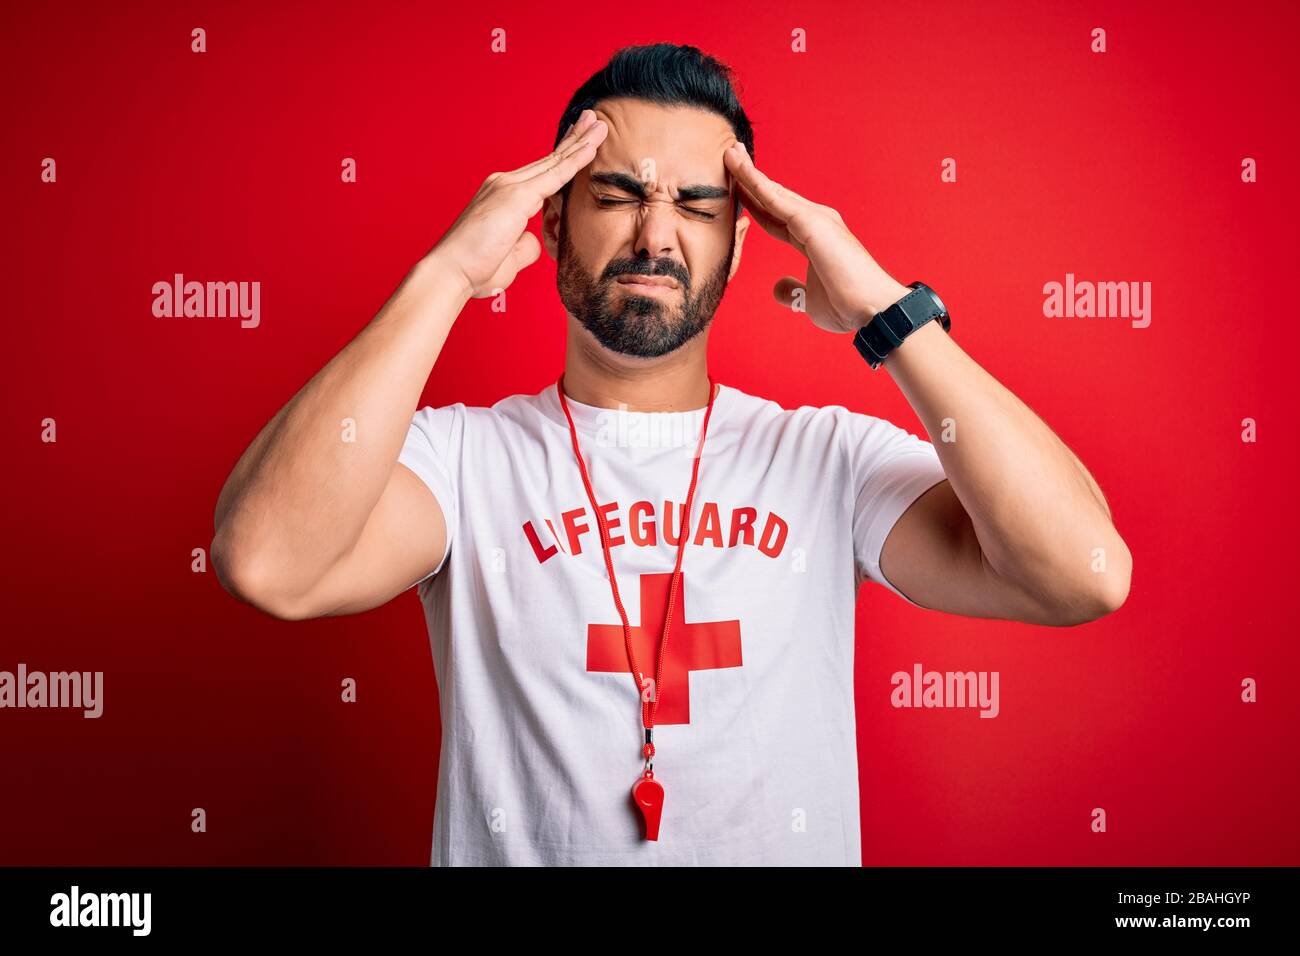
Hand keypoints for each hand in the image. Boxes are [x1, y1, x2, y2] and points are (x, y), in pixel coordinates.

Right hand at [428, 109, 608, 298]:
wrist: (451, 272)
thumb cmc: (475, 269)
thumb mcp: (509, 256)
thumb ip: (524, 244)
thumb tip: (535, 238)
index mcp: (502, 196)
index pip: (541, 173)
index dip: (562, 158)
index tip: (580, 143)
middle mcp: (504, 184)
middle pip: (548, 160)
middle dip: (574, 139)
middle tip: (594, 120)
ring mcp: (509, 187)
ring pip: (554, 161)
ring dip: (580, 142)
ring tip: (600, 123)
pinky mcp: (516, 196)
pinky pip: (555, 174)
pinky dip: (576, 159)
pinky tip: (592, 147)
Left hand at [722, 142, 910, 332]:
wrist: (871, 310)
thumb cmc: (848, 307)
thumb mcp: (808, 301)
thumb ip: (792, 290)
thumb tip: (777, 287)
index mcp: (813, 238)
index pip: (775, 216)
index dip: (755, 203)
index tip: (738, 190)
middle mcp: (815, 221)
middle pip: (773, 196)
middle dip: (750, 177)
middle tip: (731, 155)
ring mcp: (815, 219)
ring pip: (772, 191)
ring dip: (749, 172)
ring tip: (729, 153)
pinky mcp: (811, 222)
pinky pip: (775, 198)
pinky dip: (756, 182)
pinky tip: (739, 168)